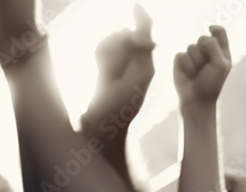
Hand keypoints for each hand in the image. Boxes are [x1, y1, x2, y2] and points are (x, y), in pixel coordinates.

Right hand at [82, 5, 154, 136]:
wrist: (102, 125)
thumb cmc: (123, 106)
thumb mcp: (140, 75)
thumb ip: (141, 51)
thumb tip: (137, 31)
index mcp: (146, 63)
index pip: (145, 33)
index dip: (141, 18)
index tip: (135, 5)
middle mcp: (132, 60)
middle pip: (125, 35)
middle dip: (119, 43)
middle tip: (115, 66)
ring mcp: (116, 64)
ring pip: (111, 42)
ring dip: (108, 50)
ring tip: (106, 72)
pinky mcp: (101, 69)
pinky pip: (101, 51)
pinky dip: (100, 55)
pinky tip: (99, 70)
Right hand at [174, 26, 230, 107]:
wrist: (196, 99)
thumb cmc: (211, 83)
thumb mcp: (220, 64)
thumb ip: (214, 46)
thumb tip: (205, 34)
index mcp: (220, 50)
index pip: (219, 32)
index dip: (215, 29)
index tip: (211, 30)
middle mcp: (206, 51)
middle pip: (203, 38)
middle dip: (204, 52)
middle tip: (206, 67)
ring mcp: (192, 56)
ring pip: (191, 47)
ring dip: (194, 62)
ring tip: (197, 73)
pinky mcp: (180, 61)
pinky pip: (180, 55)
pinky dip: (185, 66)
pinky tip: (188, 75)